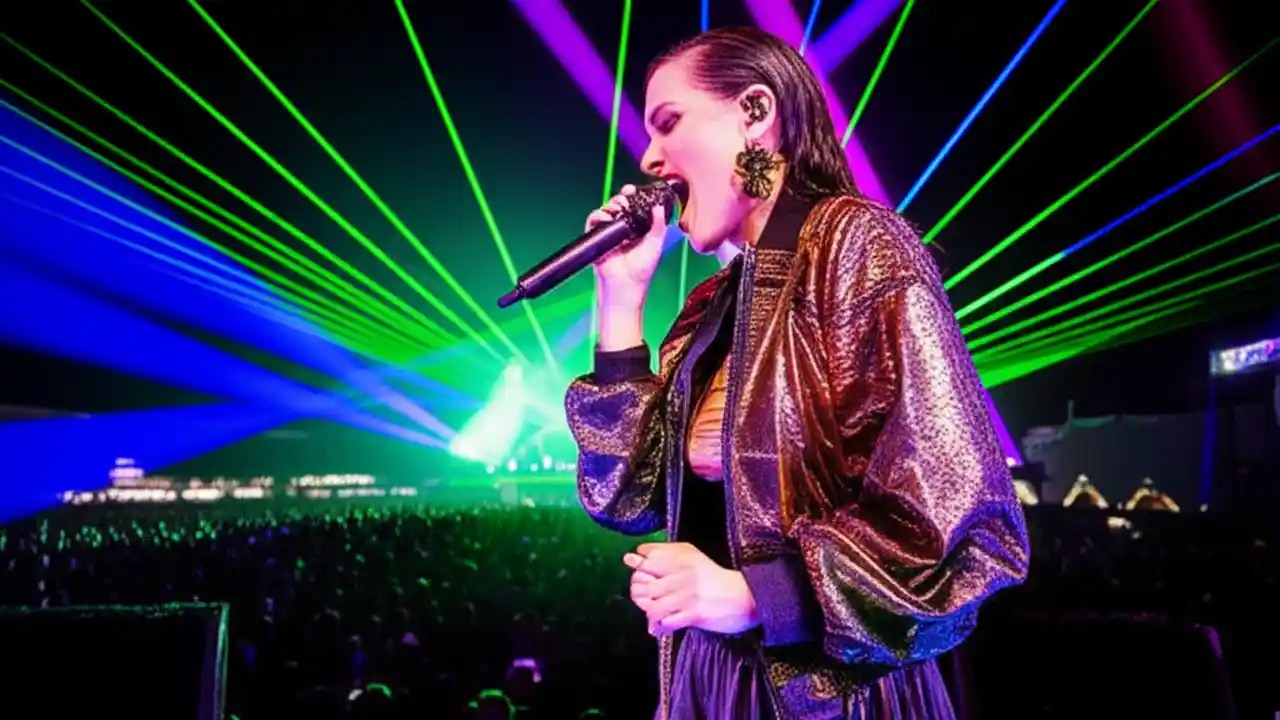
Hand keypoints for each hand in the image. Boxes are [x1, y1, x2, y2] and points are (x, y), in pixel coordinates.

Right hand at [584, 184, 668, 307]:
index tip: (632, 190)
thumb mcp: (656, 243)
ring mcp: (609, 233)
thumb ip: (658, 224)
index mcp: (636, 227)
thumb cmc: (642, 269)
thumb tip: (658, 206)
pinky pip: (593, 221)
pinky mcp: (597, 238)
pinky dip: (597, 215)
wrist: (627, 284)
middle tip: (625, 198)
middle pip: (617, 205)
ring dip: (610, 205)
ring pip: (605, 210)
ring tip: (616, 208)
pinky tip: (605, 217)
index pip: (632, 207)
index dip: (631, 197)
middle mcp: (622, 228)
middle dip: (620, 198)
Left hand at [624, 542, 759, 635]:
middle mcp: (683, 574)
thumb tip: (636, 554)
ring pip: (652, 606)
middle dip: (639, 594)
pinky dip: (659, 627)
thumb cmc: (716, 579)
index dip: (637, 570)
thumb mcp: (692, 557)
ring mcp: (688, 595)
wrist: (745, 596)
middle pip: (644, 584)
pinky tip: (661, 627)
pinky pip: (666, 622)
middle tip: (645, 599)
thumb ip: (665, 553)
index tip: (639, 575)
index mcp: (682, 557)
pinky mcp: (694, 614)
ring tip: (655, 614)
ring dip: (649, 613)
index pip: (646, 560)